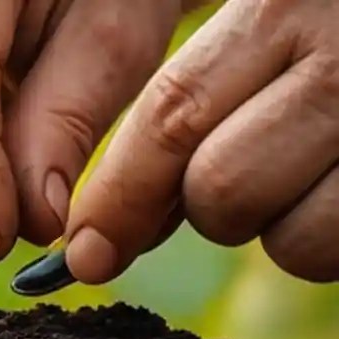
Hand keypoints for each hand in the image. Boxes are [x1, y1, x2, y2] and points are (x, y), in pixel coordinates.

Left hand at [69, 0, 338, 283]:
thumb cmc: (337, 35)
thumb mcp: (278, 25)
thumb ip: (202, 103)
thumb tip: (104, 231)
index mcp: (284, 1)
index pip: (170, 115)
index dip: (120, 196)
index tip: (88, 252)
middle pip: (219, 190)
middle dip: (210, 213)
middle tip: (241, 185)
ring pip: (290, 240)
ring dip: (284, 232)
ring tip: (318, 175)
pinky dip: (337, 239)